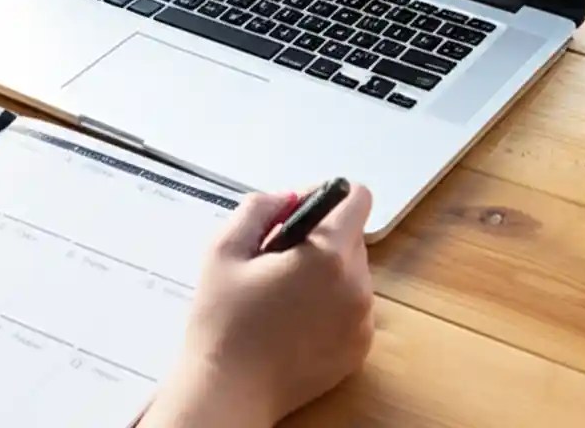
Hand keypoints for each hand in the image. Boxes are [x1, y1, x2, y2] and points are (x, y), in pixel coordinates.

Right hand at [142, 183, 374, 427]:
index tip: (299, 211)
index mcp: (327, 255)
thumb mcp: (225, 248)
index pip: (357, 197)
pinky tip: (293, 320)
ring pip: (353, 272)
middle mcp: (356, 285)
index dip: (326, 195)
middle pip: (352, 236)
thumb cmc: (222, 321)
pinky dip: (330, 305)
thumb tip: (289, 197)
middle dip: (319, 238)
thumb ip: (259, 207)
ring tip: (282, 294)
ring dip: (325, 272)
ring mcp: (362, 320)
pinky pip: (353, 308)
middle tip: (276, 259)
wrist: (230, 390)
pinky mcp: (359, 348)